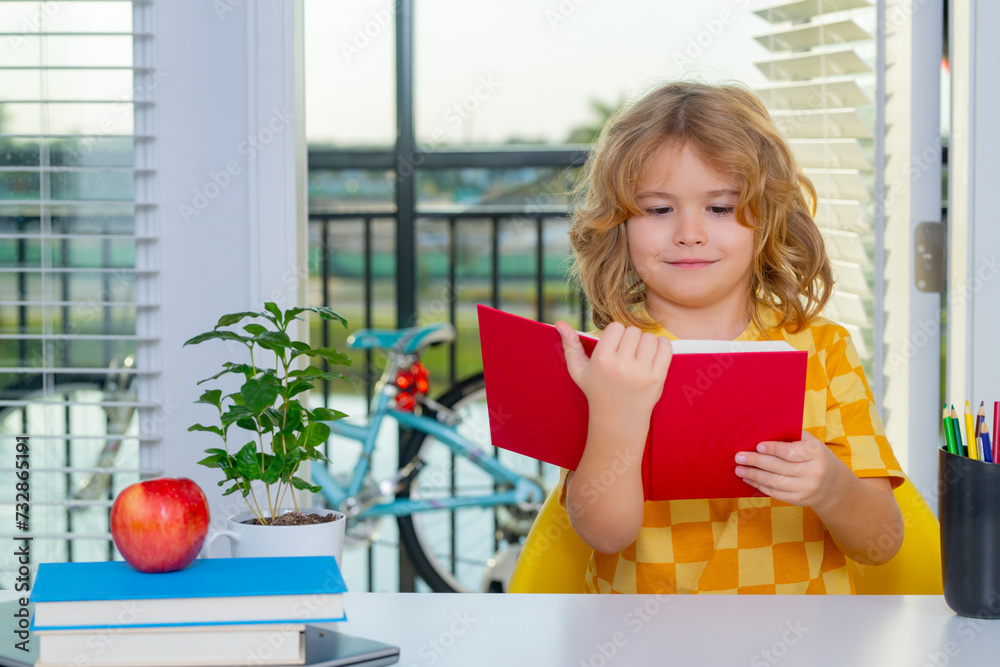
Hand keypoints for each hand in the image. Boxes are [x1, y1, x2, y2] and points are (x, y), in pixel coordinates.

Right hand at [554, 320, 672, 419]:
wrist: (618, 419)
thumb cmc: (597, 390)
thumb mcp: (579, 370)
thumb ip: (570, 345)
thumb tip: (559, 322)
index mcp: (602, 360)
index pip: (615, 327)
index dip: (615, 335)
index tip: (613, 347)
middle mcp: (622, 365)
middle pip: (633, 331)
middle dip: (630, 339)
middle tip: (626, 353)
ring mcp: (642, 372)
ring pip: (649, 338)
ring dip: (645, 343)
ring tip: (638, 356)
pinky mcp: (658, 377)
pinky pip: (665, 347)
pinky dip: (662, 346)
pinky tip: (652, 355)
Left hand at [734, 430, 849, 510]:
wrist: (833, 484)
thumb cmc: (815, 456)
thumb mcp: (811, 442)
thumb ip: (792, 436)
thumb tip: (763, 429)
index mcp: (816, 453)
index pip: (791, 452)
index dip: (773, 449)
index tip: (758, 445)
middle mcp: (813, 472)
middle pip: (779, 467)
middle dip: (756, 461)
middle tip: (739, 456)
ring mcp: (806, 488)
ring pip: (774, 481)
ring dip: (753, 475)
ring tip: (739, 469)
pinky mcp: (798, 500)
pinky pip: (775, 492)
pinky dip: (759, 485)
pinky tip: (749, 479)